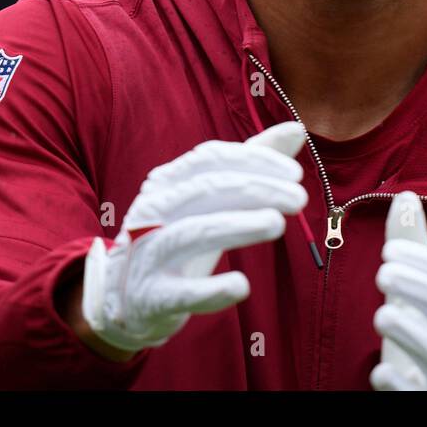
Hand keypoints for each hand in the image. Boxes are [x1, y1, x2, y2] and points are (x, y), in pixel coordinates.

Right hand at [80, 121, 308, 353]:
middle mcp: (152, 211)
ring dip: (238, 225)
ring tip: (277, 224)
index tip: (295, 174)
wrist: (127, 297)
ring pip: (193, 233)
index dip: (255, 161)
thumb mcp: (212, 199)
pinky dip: (211, 290)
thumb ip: (252, 163)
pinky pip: (181, 292)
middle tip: (299, 198)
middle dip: (257, 189)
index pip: (211, 158)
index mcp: (167, 182)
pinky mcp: (151, 297)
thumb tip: (296, 128)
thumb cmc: (181, 235)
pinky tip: (241, 286)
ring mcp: (147, 254)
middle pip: (207, 190)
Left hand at [370, 191, 426, 390]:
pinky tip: (379, 373)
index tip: (388, 249)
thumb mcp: (417, 295)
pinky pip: (423, 395)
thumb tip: (407, 197)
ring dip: (413, 334)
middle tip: (382, 273)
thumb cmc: (426, 339)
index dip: (426, 263)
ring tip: (381, 316)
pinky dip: (402, 385)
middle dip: (420, 290)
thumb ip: (414, 250)